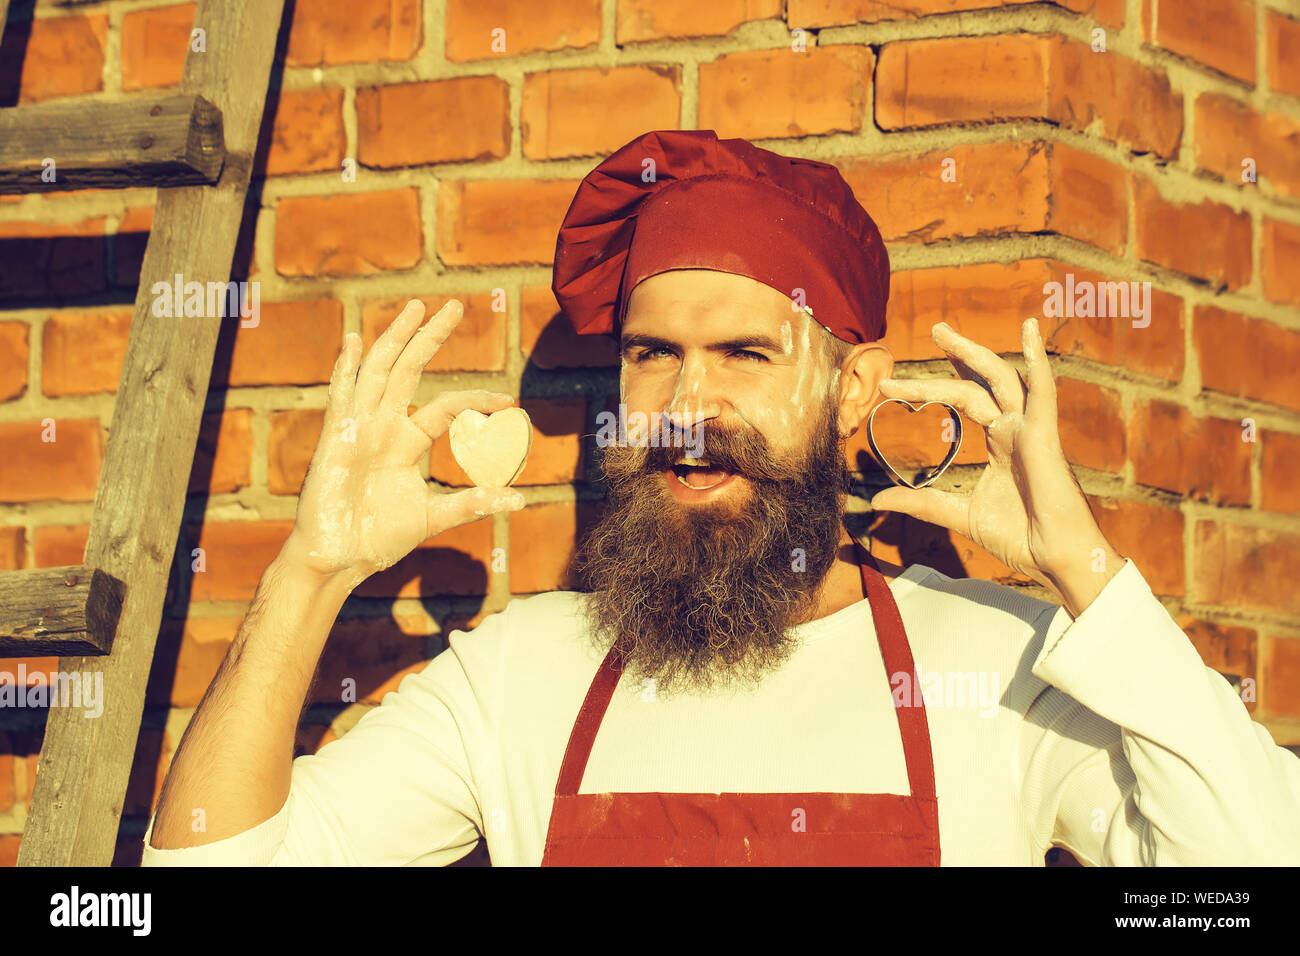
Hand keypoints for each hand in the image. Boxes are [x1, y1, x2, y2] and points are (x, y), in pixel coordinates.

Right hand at [281, 298, 525, 589]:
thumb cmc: (378, 538)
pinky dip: (347, 368)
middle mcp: (382, 426)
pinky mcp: (335, 440)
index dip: (475, 398)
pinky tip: (356, 341)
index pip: (445, 406)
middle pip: (408, 370)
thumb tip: (520, 499)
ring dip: (395, 339)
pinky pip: (342, 397)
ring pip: (378, 372)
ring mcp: (357, 429)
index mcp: (405, 441)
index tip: (508, 400)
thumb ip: (473, 504)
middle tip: (454, 305)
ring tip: (415, 308)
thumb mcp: (434, 516)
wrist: (338, 559)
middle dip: (429, 337)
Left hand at [868, 318, 1119, 599]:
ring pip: (1002, 379)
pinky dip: (1037, 361)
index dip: (933, 386)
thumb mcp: (959, 514)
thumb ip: (922, 503)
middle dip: (957, 355)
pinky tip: (1029, 331)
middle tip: (933, 329)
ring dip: (974, 352)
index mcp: (1001, 443)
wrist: (1054, 559)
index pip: (966, 400)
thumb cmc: (1020, 538)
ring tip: (945, 331)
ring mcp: (1031, 430)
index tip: (892, 384)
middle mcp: (1016, 429)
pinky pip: (1043, 392)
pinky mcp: (1045, 438)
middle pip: (981, 382)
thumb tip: (878, 498)